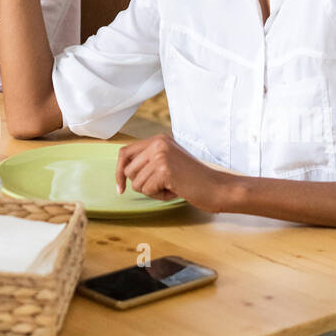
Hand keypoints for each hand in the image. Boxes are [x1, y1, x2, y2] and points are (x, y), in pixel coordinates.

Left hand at [115, 133, 231, 213]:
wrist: (216, 187)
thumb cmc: (193, 180)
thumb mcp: (168, 163)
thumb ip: (148, 162)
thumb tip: (122, 172)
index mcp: (158, 139)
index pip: (125, 153)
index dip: (119, 172)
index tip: (120, 188)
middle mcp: (157, 143)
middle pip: (128, 171)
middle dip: (142, 185)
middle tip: (164, 186)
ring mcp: (160, 154)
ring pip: (136, 183)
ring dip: (153, 191)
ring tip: (172, 186)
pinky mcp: (164, 169)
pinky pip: (147, 190)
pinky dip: (160, 196)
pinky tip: (176, 190)